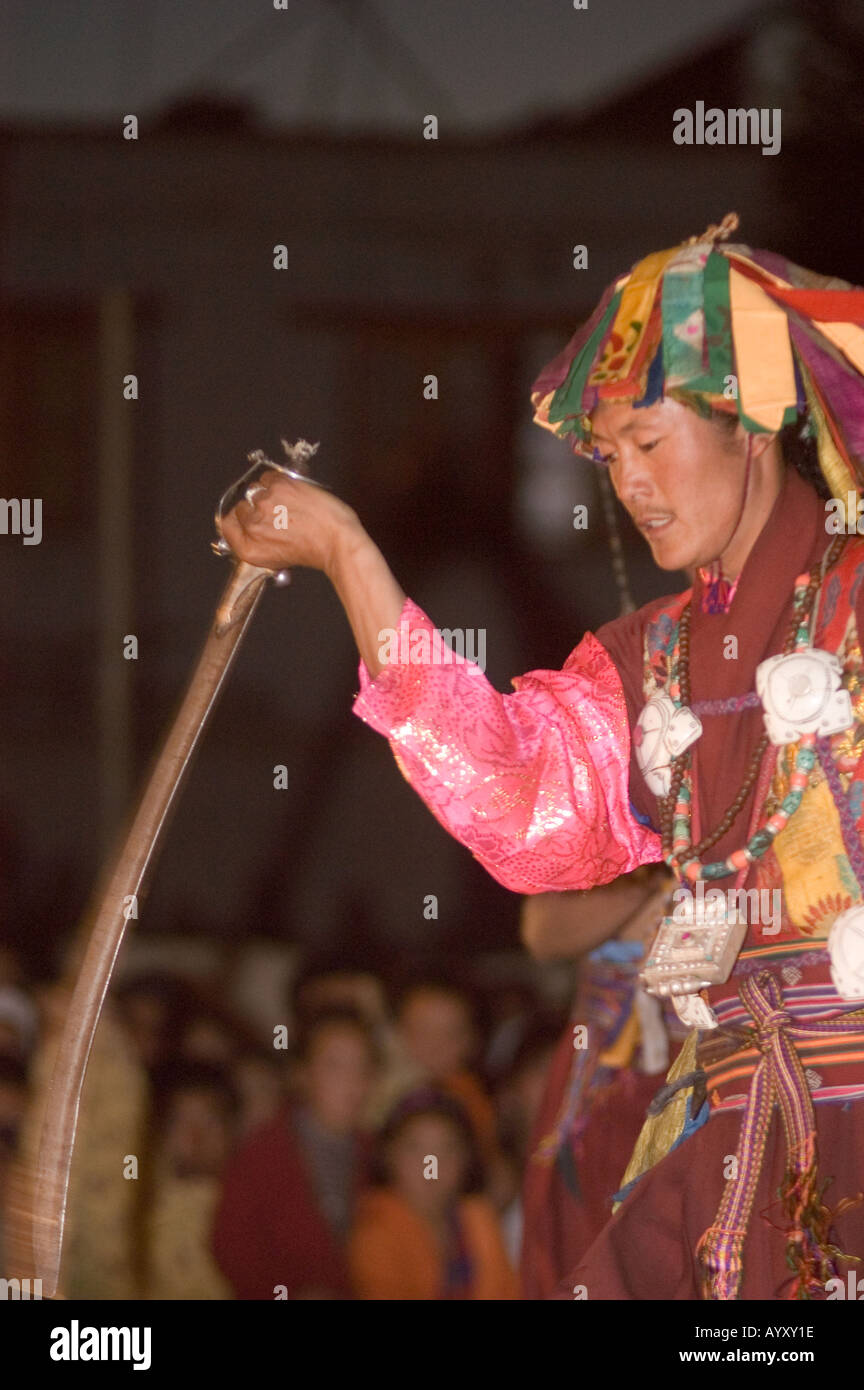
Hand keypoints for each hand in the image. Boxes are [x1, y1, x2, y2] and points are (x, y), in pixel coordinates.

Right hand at [218, 470, 362, 578]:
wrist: (336, 540)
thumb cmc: (315, 550)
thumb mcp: (276, 558)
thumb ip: (257, 542)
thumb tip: (247, 526)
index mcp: (248, 549)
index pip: (227, 525)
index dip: (238, 519)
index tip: (247, 517)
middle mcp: (252, 526)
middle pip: (240, 507)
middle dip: (257, 508)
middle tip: (278, 514)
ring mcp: (263, 504)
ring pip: (254, 490)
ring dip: (269, 494)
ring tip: (289, 506)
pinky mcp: (278, 486)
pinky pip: (267, 477)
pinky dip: (278, 482)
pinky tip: (293, 494)